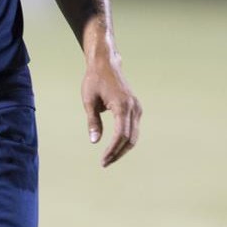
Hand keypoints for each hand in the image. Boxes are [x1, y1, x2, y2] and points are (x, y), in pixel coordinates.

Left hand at [82, 50, 141, 166]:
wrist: (105, 63)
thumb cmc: (94, 80)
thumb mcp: (89, 101)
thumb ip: (93, 122)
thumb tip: (95, 141)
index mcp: (122, 105)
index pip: (121, 135)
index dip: (112, 150)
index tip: (103, 160)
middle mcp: (133, 107)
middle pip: (130, 138)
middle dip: (118, 153)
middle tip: (105, 163)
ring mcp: (136, 107)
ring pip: (134, 136)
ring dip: (122, 149)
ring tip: (109, 158)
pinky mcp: (135, 108)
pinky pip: (133, 129)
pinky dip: (126, 140)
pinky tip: (115, 148)